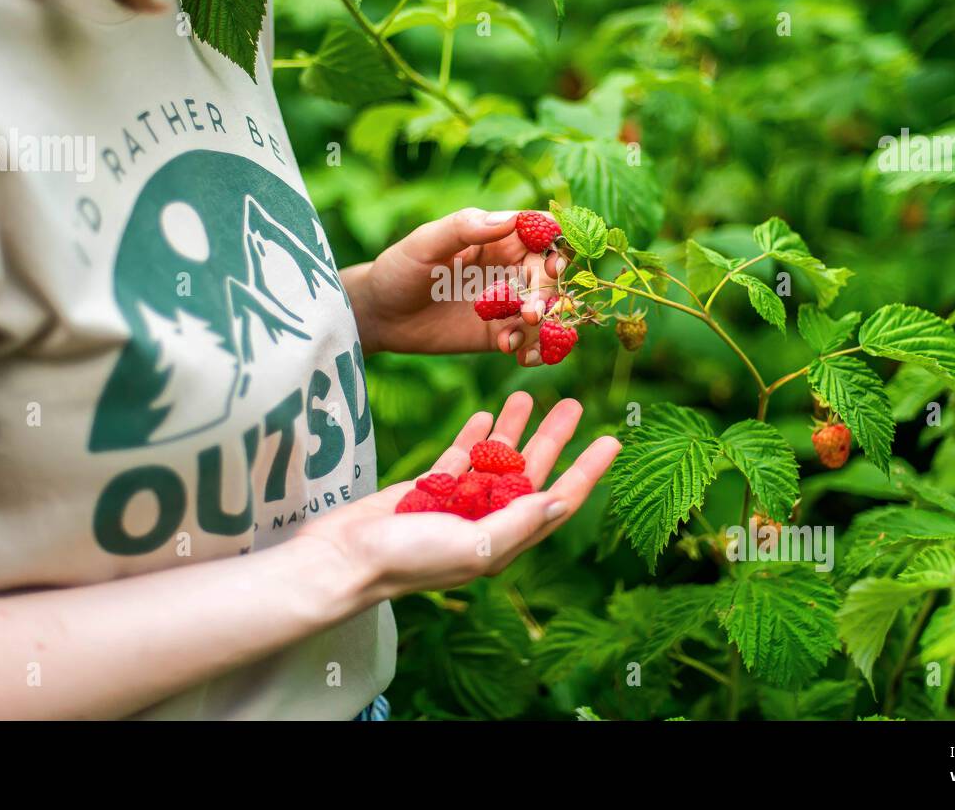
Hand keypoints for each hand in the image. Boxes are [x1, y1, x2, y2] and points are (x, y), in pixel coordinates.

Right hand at [296, 392, 619, 601]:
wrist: (341, 559)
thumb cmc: (406, 559)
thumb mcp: (474, 544)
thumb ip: (518, 522)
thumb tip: (562, 502)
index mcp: (502, 541)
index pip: (556, 501)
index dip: (587, 472)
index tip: (613, 440)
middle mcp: (484, 522)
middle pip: (530, 473)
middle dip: (554, 439)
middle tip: (573, 404)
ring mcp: (455, 504)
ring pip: (495, 460)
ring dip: (514, 429)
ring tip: (529, 395)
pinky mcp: (426, 488)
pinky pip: (460, 457)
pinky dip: (475, 435)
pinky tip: (488, 414)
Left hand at [344, 208, 565, 365]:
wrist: (380, 315)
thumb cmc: (400, 269)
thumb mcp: (426, 243)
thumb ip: (465, 228)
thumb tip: (510, 219)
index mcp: (497, 237)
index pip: (543, 232)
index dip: (558, 244)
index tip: (553, 263)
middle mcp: (509, 268)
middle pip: (550, 275)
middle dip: (548, 293)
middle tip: (530, 313)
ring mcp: (507, 302)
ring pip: (545, 310)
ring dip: (544, 325)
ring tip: (513, 338)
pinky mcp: (498, 333)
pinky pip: (529, 339)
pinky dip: (533, 348)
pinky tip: (518, 355)